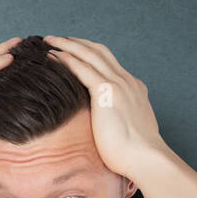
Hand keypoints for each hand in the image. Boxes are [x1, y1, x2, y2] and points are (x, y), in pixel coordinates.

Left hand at [43, 35, 167, 179]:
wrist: (146, 158)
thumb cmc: (134, 154)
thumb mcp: (126, 130)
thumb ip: (115, 120)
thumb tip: (104, 127)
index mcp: (132, 88)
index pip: (109, 63)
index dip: (89, 54)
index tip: (73, 52)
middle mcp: (127, 81)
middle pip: (99, 51)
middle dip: (77, 43)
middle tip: (58, 39)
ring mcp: (119, 84)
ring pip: (90, 54)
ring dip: (68, 44)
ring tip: (50, 41)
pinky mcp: (107, 91)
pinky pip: (83, 68)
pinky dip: (68, 59)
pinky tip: (53, 56)